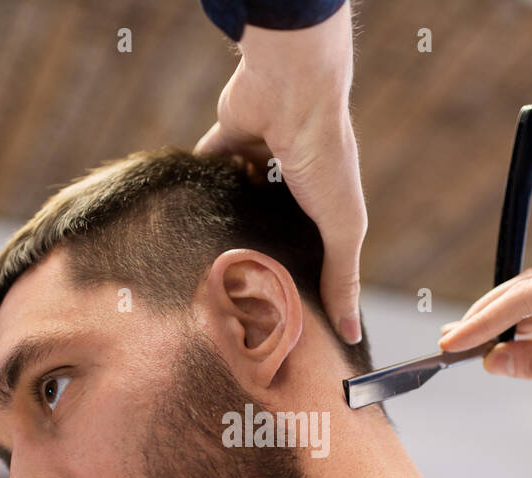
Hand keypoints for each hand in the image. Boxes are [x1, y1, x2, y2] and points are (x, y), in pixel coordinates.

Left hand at [195, 3, 364, 343]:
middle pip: (272, 227)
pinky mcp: (229, 139)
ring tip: (203, 262)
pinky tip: (181, 216)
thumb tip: (350, 334)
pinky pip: (210, 167)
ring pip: (239, 199)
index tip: (282, 311)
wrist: (290, 91)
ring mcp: (260, 158)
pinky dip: (199, 185)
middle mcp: (293, 181)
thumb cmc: (324, 156)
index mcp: (326, 200)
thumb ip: (342, 276)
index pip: (313, 248)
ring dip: (226, 222)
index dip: (300, 276)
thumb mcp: (342, 225)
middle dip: (258, 254)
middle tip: (234, 295)